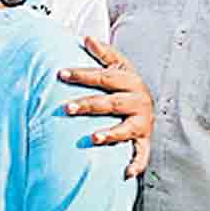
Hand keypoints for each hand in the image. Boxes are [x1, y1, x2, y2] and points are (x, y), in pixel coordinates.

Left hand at [58, 37, 153, 178]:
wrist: (148, 108)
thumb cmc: (125, 86)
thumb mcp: (119, 67)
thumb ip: (104, 54)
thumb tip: (86, 38)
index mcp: (130, 81)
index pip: (104, 77)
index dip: (82, 75)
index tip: (61, 74)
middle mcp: (139, 102)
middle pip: (111, 103)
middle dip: (88, 105)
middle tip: (66, 108)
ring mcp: (142, 123)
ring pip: (125, 129)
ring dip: (109, 134)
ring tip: (92, 138)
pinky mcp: (144, 141)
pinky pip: (142, 155)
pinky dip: (135, 164)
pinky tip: (125, 172)